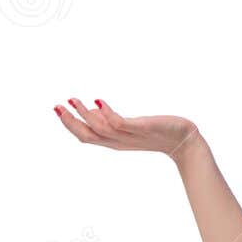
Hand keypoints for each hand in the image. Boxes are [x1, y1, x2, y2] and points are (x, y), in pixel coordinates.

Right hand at [53, 97, 200, 158]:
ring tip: (73, 99)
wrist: (184, 141)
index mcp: (115, 141)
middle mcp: (119, 141)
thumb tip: (93, 109)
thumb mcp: (131, 127)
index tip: (57, 108)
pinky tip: (99, 101)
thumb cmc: (160, 133)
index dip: (70, 124)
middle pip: (87, 136)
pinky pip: (120, 124)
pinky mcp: (142, 129)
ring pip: (100, 130)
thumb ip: (113, 121)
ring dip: (84, 114)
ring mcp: (129, 136)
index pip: (86, 136)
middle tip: (56, 106)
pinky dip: (107, 113)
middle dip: (70, 122)